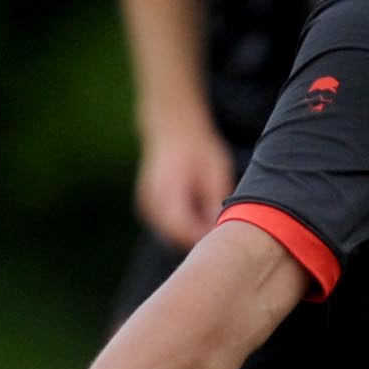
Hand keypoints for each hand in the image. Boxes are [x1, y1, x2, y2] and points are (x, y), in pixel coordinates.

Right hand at [136, 124, 235, 250]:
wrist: (174, 130)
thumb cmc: (199, 150)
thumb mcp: (216, 171)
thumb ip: (215, 201)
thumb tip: (218, 231)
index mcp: (168, 187)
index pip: (180, 227)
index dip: (201, 237)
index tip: (221, 235)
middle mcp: (151, 198)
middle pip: (174, 236)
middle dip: (197, 238)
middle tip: (219, 229)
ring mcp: (146, 204)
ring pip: (169, 235)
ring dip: (189, 233)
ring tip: (208, 215)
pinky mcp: (146, 208)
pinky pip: (165, 227)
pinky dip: (181, 226)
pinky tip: (195, 210)